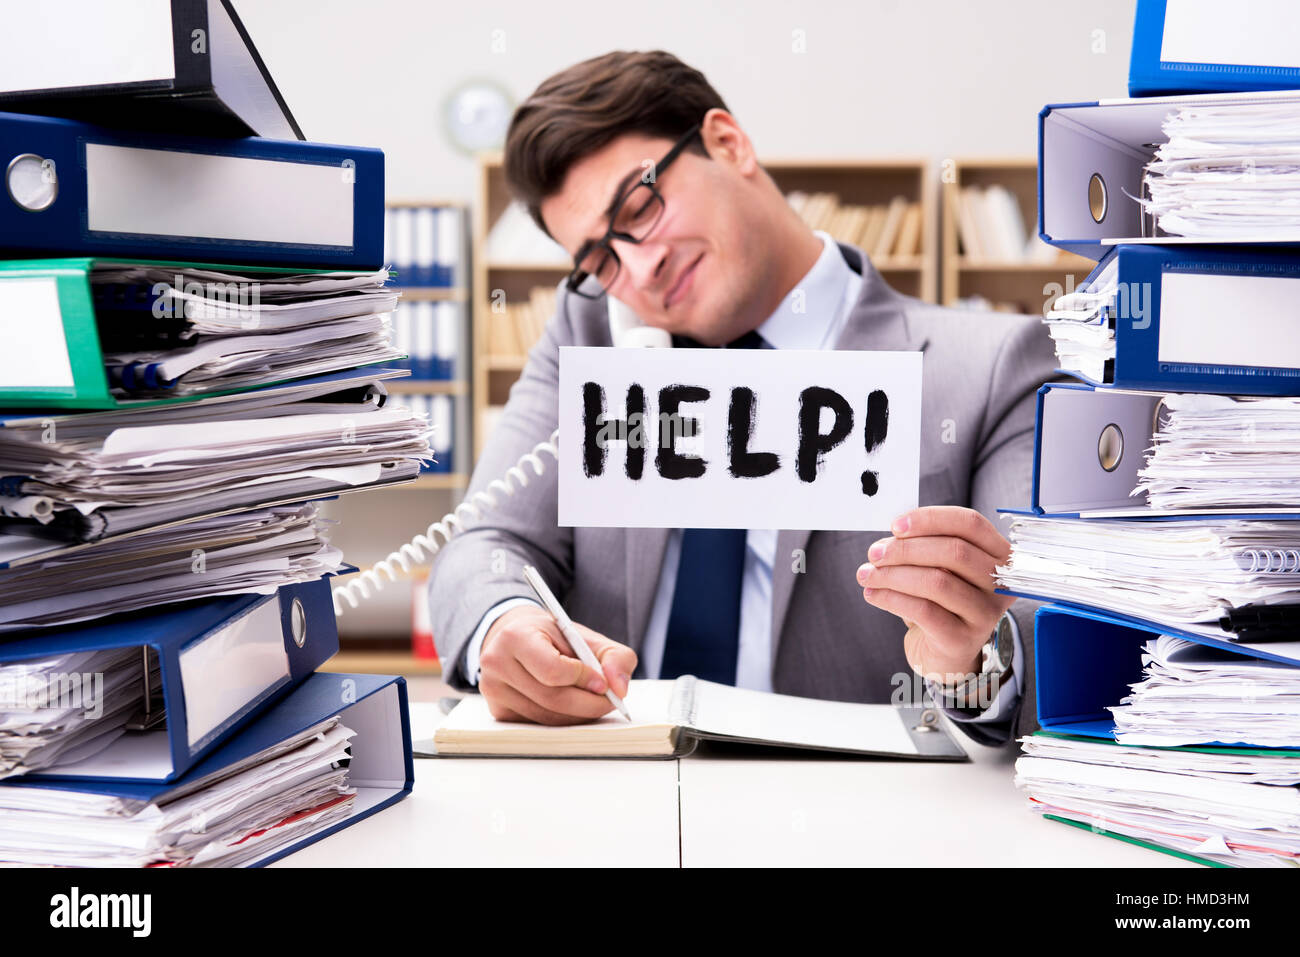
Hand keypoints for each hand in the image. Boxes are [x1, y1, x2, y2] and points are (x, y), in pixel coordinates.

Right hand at [478, 604, 636, 724]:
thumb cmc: (553, 637)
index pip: (553, 670)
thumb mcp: (586, 636)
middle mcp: (497, 663)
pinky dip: (562, 722)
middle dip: (589, 704)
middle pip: (553, 699)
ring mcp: (494, 690)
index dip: (583, 679)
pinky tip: (571, 708)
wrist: (516, 637)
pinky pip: (538, 726)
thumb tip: (620, 689)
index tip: (602, 682)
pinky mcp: (498, 711)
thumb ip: (614, 656)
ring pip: (547, 718)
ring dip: (578, 716)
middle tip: (609, 700)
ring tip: (593, 702)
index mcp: (516, 636)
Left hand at [854, 506, 1014, 683]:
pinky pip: (923, 610)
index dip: (930, 519)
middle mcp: (1000, 584)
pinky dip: (891, 598)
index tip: (895, 525)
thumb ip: (924, 546)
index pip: (970, 524)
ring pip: (937, 582)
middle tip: (874, 553)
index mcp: (1000, 556)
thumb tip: (890, 540)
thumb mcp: (940, 568)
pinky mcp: (962, 639)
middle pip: (955, 551)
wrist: (945, 654)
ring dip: (893, 574)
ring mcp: (985, 614)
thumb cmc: (941, 602)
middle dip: (906, 549)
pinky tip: (873, 594)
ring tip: (867, 575)